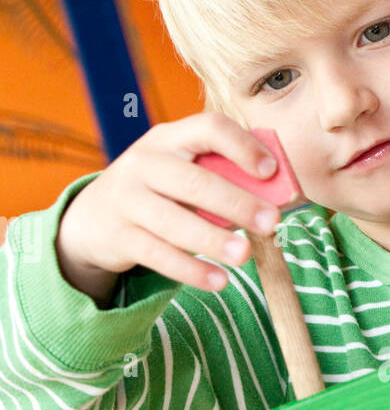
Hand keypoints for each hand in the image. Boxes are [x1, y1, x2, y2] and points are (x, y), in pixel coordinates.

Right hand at [55, 113, 282, 302]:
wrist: (92, 218)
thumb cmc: (159, 191)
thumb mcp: (182, 171)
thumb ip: (222, 176)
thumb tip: (276, 194)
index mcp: (169, 138)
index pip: (208, 128)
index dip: (241, 146)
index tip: (270, 171)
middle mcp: (144, 162)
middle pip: (194, 181)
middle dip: (237, 202)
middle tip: (271, 223)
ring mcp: (126, 198)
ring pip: (174, 222)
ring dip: (213, 240)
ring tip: (245, 256)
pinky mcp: (118, 236)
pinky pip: (158, 255)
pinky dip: (191, 270)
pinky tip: (219, 281)